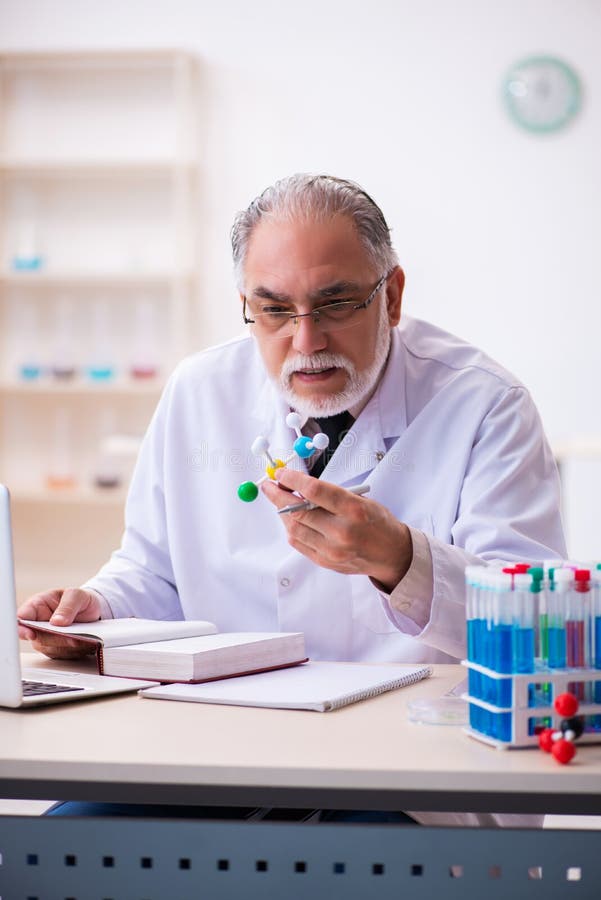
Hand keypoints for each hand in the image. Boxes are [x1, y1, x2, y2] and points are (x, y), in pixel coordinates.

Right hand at [17, 588, 101, 658]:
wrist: (93, 609)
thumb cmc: (79, 598)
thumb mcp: (77, 595)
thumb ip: (67, 606)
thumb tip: (57, 621)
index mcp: (37, 606)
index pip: (21, 618)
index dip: (22, 628)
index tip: (32, 634)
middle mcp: (38, 624)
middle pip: (36, 638)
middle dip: (53, 639)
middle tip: (71, 637)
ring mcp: (46, 638)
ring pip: (49, 648)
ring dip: (65, 646)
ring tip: (81, 641)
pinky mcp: (56, 648)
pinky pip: (61, 654)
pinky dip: (72, 651)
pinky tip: (83, 644)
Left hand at [262, 468, 412, 591]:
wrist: (391, 553)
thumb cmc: (377, 522)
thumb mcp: (360, 499)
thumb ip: (330, 494)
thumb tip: (297, 485)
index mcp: (353, 510)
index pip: (314, 491)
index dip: (292, 480)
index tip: (280, 474)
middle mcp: (341, 532)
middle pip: (297, 511)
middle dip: (278, 495)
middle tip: (269, 485)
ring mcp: (332, 550)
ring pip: (293, 528)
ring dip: (282, 512)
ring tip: (280, 501)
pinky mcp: (325, 562)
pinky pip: (298, 543)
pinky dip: (291, 528)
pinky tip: (291, 519)